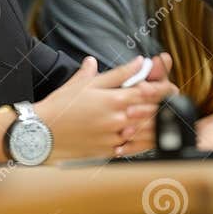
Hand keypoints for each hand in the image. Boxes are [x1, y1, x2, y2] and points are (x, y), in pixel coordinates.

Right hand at [34, 56, 174, 159]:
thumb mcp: (87, 83)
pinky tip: (141, 136)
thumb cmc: (62, 105)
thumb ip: (116, 73)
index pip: (148, 93)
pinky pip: (131, 147)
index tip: (171, 87)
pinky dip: (139, 141)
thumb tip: (137, 61)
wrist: (42, 132)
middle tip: (168, 101)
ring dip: (153, 125)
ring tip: (158, 119)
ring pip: (144, 132)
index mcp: (114, 99)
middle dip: (161, 106)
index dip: (163, 89)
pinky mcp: (108, 152)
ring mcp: (114, 138)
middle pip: (150, 113)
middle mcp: (117, 120)